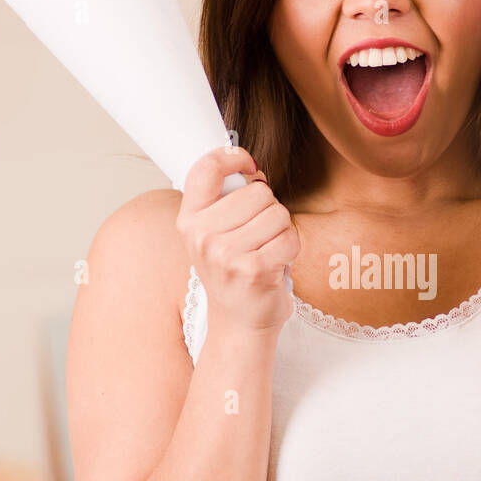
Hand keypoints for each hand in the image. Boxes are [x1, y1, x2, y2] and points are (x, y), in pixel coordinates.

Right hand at [176, 144, 299, 334]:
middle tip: (258, 235)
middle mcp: (202, 236)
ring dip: (281, 230)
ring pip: (278, 213)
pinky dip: (291, 248)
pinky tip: (276, 263)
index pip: (205, 168)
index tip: (248, 167)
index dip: (233, 157)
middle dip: (269, 209)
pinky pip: (290, 238)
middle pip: (258, 192)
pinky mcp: (254, 269)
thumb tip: (253, 171)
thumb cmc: (232, 272)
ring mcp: (226, 254)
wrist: (238, 323)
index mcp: (189, 220)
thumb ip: (224, 200)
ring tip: (266, 250)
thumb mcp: (212, 233)